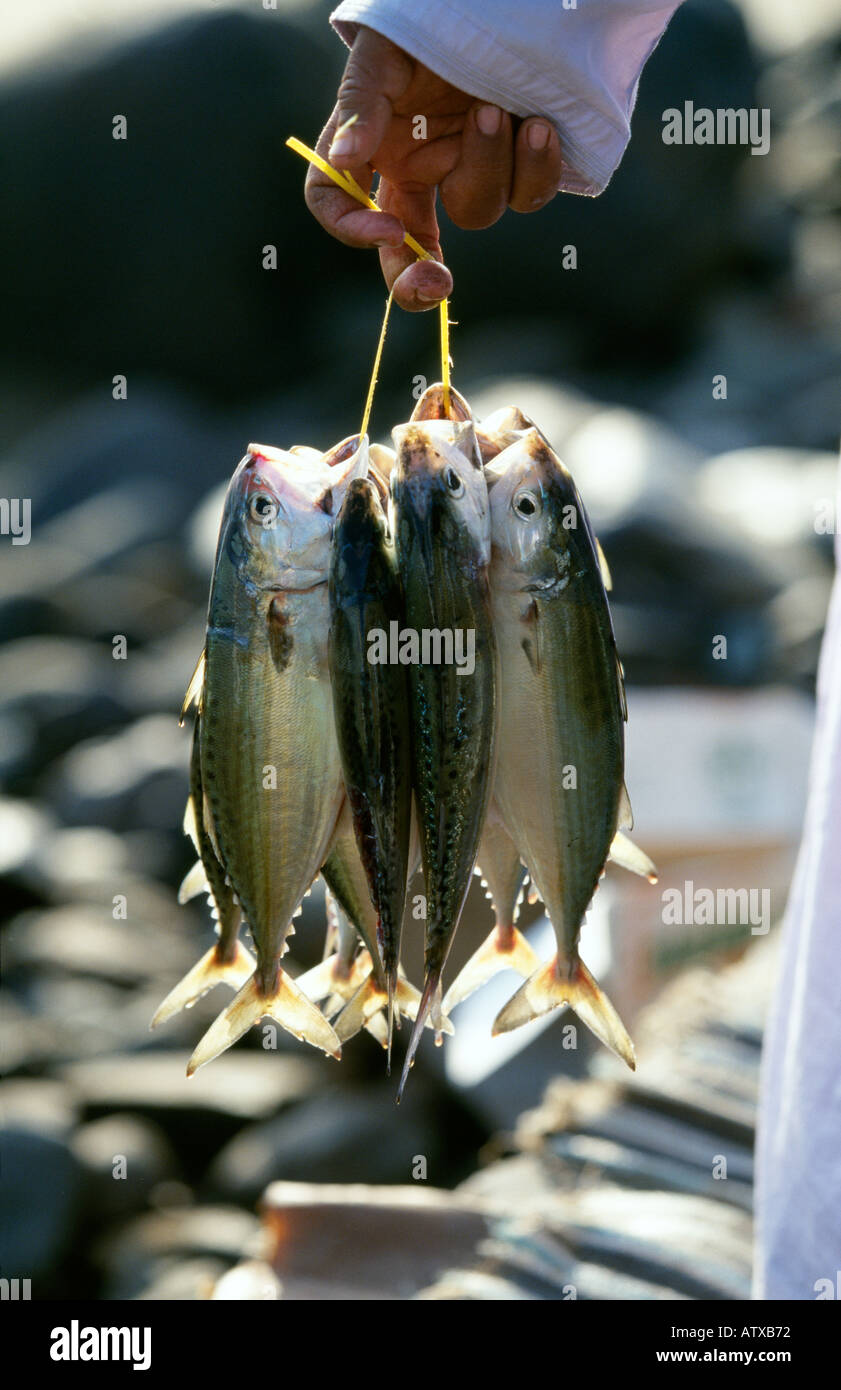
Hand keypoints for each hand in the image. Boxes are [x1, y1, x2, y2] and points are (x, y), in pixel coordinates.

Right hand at [305, 27, 562, 310]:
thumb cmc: (433, 12)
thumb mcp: (385, 48)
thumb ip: (361, 100)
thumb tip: (345, 159)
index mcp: (375, 143)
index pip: (336, 201)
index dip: (350, 227)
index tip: (387, 230)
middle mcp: (419, 166)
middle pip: (406, 248)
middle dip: (415, 278)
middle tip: (437, 283)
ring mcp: (471, 167)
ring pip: (477, 210)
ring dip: (488, 167)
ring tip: (496, 111)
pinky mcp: (520, 164)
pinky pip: (527, 192)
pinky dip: (534, 166)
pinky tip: (538, 126)